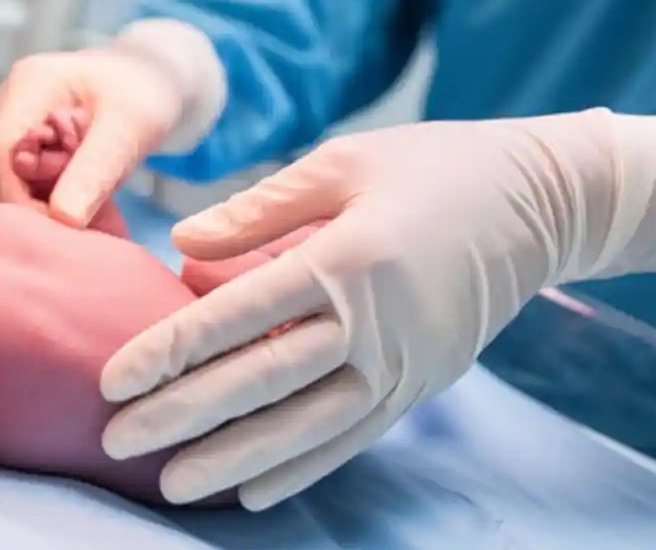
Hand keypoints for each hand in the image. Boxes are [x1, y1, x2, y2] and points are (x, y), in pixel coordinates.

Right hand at [0, 20, 221, 226]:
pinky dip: (45, 209)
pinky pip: (18, 187)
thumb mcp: (129, 128)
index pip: (0, 151)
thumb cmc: (142, 95)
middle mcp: (6, 105)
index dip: (19, 198)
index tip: (59, 230)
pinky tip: (81, 223)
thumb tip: (64, 219)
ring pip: (0, 185)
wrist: (148, 83)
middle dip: (21, 212)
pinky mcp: (17, 149)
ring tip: (83, 232)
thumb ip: (95, 169)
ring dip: (35, 214)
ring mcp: (7, 127)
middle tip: (69, 243)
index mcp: (27, 86)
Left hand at [100, 110, 655, 509]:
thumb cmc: (430, 167)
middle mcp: (374, 323)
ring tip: (171, 485)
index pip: (237, 316)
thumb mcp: (342, 163)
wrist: (543, 202)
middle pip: (261, 381)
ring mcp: (403, 364)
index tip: (113, 379)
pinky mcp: (422, 385)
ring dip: (234, 459)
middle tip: (117, 442)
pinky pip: (354, 438)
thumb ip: (259, 208)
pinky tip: (253, 492)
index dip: (169, 350)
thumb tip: (182, 245)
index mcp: (346, 260)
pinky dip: (303, 469)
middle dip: (183, 416)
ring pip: (305, 425)